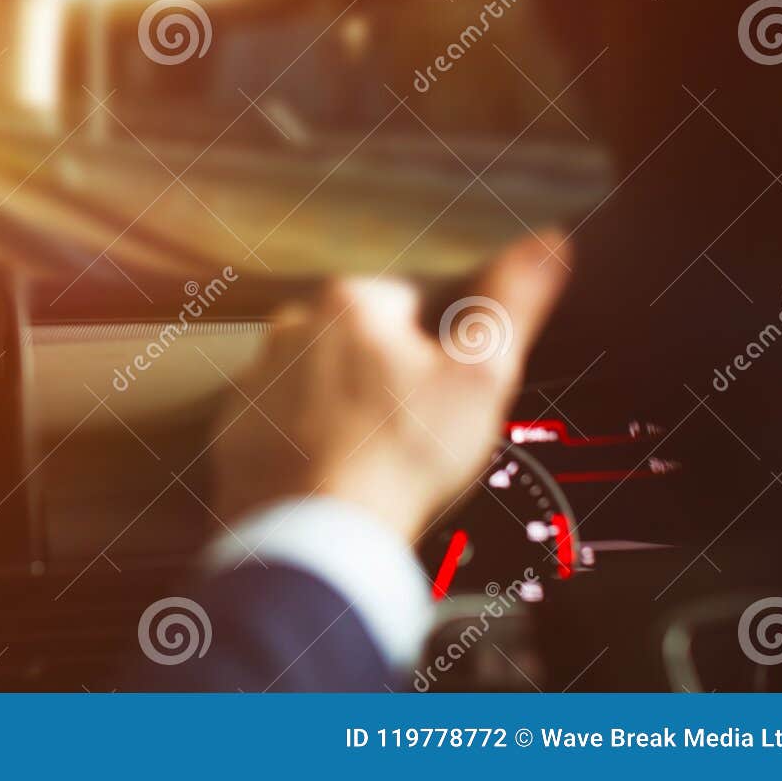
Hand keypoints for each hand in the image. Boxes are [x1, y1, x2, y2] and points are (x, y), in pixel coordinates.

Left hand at [212, 230, 571, 543]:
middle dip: (389, 376)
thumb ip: (511, 300)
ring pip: (318, 384)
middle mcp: (290, 329)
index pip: (412, 303)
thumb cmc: (400, 456)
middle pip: (361, 343)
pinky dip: (305, 445)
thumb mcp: (480, 374)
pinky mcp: (234, 431)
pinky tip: (334, 473)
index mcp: (350, 302)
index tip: (447, 391)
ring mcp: (255, 381)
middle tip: (414, 430)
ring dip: (345, 409)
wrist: (321, 536)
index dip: (441, 350)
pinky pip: (280, 427)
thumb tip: (547, 244)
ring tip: (375, 457)